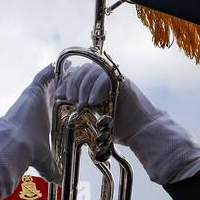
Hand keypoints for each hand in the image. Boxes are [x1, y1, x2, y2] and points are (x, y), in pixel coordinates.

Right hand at [0, 61, 71, 199]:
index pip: (54, 107)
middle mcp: (36, 106)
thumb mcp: (44, 159)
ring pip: (50, 82)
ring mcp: (33, 97)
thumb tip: (58, 181)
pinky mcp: (32, 91)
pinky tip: (64, 62)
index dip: (65, 100)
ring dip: (62, 75)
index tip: (76, 95)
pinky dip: (53, 69)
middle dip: (66, 85)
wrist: (12, 145)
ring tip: (75, 67)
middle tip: (79, 77)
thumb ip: (51, 168)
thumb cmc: (25, 152)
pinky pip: (44, 75)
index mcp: (40, 120)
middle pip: (53, 91)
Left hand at [53, 61, 199, 184]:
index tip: (59, 95)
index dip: (66, 83)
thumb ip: (80, 107)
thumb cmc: (117, 126)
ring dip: (83, 88)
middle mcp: (105, 76)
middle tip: (70, 100)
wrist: (140, 129)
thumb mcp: (93, 116)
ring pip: (91, 72)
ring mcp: (114, 77)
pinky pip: (103, 77)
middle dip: (72, 85)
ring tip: (82, 104)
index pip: (76, 74)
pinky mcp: (122, 80)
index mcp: (96, 82)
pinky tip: (92, 101)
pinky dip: (95, 89)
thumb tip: (61, 107)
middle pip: (81, 70)